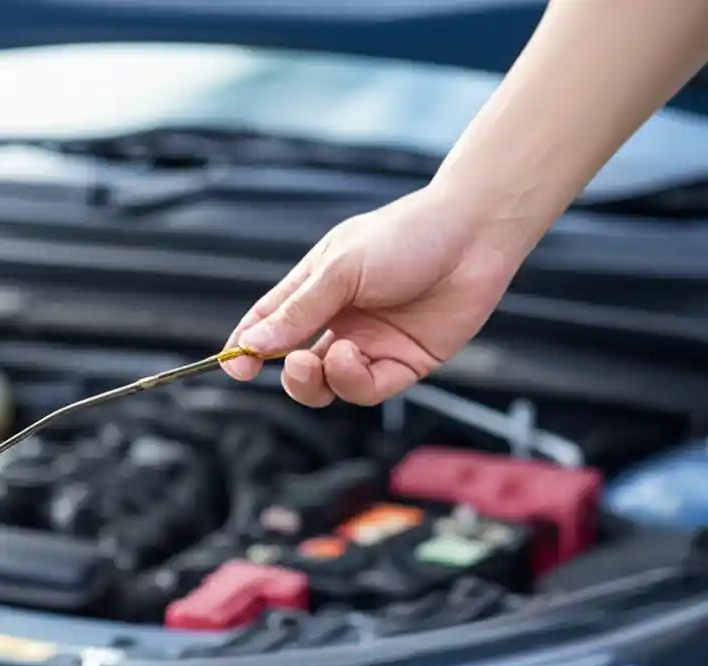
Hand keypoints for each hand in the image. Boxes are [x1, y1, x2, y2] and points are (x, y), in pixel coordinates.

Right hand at [221, 185, 529, 406]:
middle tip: (289, 363)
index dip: (247, 347)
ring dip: (315, 380)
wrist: (473, 235)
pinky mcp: (405, 364)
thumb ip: (298, 311)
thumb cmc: (404, 237)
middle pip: (296, 364)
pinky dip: (351, 381)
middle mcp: (341, 320)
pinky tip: (352, 355)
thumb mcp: (340, 269)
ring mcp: (372, 344)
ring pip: (329, 385)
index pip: (269, 323)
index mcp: (317, 289)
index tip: (233, 365)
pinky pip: (367, 389)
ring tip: (321, 359)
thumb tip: (254, 344)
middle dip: (287, 374)